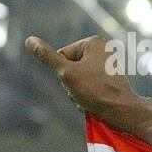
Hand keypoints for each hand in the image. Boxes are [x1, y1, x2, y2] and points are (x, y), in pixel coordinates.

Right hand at [25, 33, 140, 122]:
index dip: (63, 72)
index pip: (62, 56)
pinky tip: (94, 103)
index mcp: (94, 42)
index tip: (78, 80)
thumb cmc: (95, 90)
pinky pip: (90, 87)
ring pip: (78, 80)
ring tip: (89, 98)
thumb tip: (30, 40)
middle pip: (70, 68)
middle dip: (71, 83)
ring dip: (77, 92)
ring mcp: (107, 66)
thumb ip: (47, 57)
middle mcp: (103, 51)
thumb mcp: (66, 72)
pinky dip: (88, 96)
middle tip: (83, 91)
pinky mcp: (110, 81)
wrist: (121, 111)